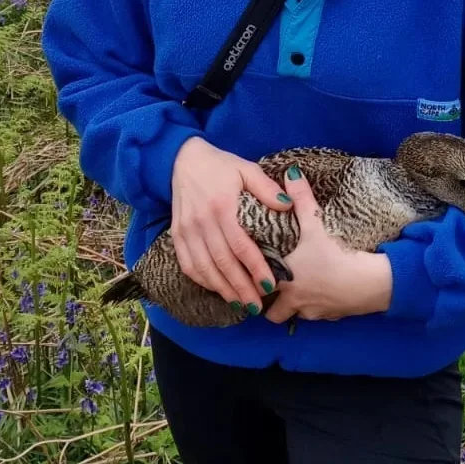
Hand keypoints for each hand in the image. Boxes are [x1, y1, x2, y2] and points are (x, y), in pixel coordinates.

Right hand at [170, 136, 292, 312]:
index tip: (270, 285)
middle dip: (241, 287)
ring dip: (222, 289)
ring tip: (240, 303)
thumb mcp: (246, 169)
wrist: (183, 159)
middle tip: (256, 305)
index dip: (256, 268)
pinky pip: (188, 264)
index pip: (241, 246)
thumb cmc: (219, 165)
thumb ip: (266, 188)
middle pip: (223, 263)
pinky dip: (202, 280)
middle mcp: (202, 222)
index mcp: (222, 207)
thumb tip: (287, 205)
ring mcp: (186, 230)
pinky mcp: (176, 235)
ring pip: (204, 268)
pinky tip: (217, 288)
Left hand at [262, 170, 391, 323]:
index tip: (251, 274)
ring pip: (296, 316)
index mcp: (284, 279)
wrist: (371, 283)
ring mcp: (314, 312)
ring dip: (295, 306)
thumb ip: (301, 198)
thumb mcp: (316, 223)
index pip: (257, 289)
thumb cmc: (336, 254)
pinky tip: (324, 291)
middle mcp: (295, 300)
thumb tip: (290, 172)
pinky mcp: (333, 317)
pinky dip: (318, 306)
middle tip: (273, 288)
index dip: (252, 283)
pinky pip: (319, 315)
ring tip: (298, 290)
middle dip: (271, 305)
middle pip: (272, 314)